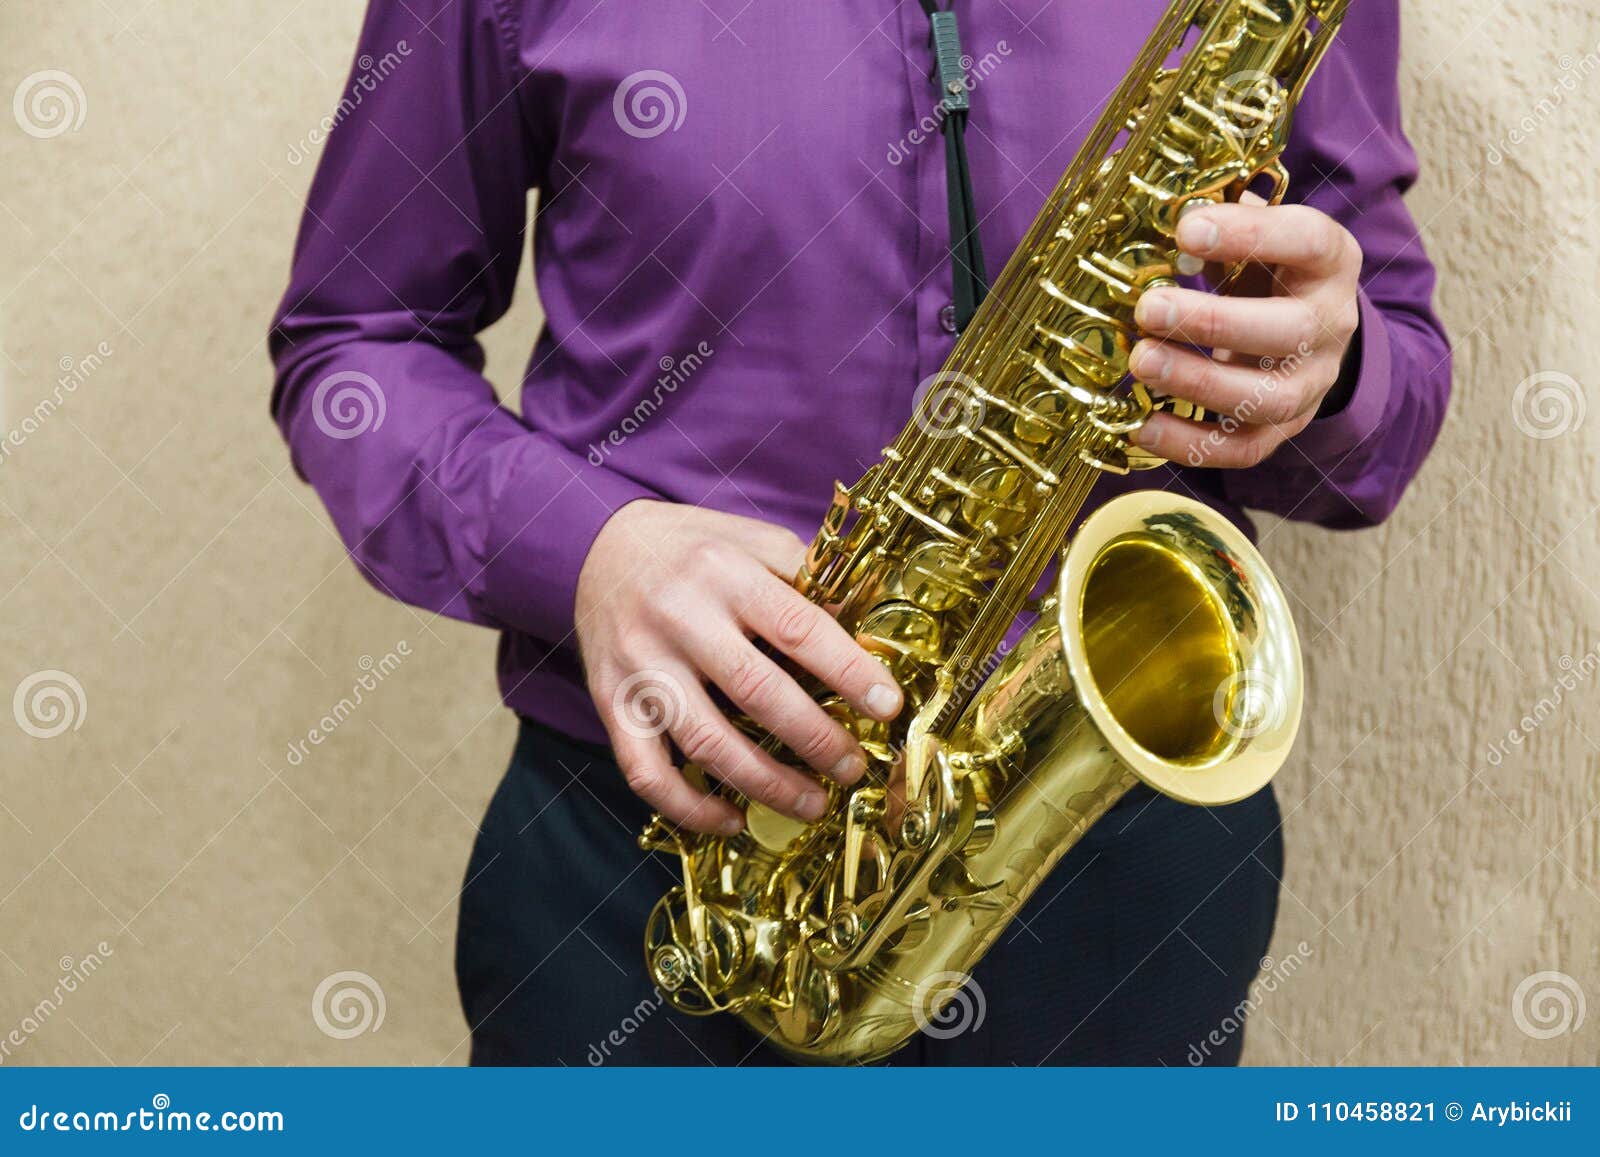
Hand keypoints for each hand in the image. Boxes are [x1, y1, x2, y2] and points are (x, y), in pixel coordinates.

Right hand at [575, 499, 902, 835]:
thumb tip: (862, 632)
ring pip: (707, 741)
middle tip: (852, 767)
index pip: (797, 627)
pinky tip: (731, 819)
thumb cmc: (692, 550)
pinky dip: (689, 806)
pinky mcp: (612, 703)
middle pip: (757, 692)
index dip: (848, 671)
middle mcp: (679, 617)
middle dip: (816, 739)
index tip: (886, 707)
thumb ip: (802, 577)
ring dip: (766, 783)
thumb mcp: (749, 539)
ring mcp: (641, 665)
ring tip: (812, 803)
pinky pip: (646, 771)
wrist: (597, 548)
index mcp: (724, 572)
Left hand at [1129, 196, 1362, 468]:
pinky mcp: (1280, 430)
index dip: (1251, 235)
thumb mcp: (1254, 236)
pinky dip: (1189, 444)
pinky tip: (1140, 424)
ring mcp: (1310, 383)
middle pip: (1288, 330)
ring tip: (1140, 362)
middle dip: (1213, 322)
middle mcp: (1330, 325)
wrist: (1304, 332)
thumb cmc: (1264, 272)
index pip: (1307, 241)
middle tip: (1149, 308)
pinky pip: (1242, 449)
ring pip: (1268, 397)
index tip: (1186, 229)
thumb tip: (1165, 212)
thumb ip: (1219, 224)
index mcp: (1330, 261)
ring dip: (1199, 382)